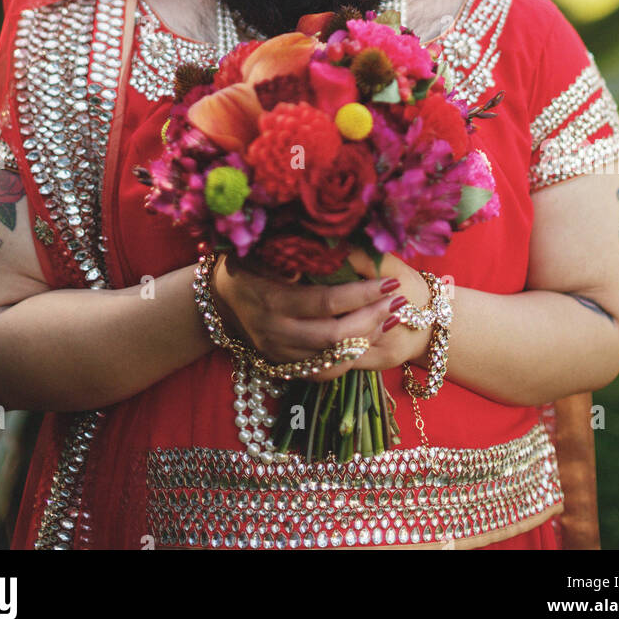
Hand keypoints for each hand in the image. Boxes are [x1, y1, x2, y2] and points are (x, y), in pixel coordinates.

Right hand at [211, 248, 431, 381]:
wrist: (219, 299)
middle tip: (399, 300)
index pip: (325, 302)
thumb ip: (295, 251)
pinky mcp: (283, 366)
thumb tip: (335, 245)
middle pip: (334, 335)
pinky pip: (322, 373)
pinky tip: (368, 340)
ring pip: (332, 358)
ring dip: (366, 339)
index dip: (360, 294)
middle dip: (372, 318)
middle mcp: (275, 332)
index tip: (389, 281)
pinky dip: (348, 360)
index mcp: (272, 300)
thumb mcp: (263, 249)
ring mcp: (279, 354)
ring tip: (391, 317)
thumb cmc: (246, 263)